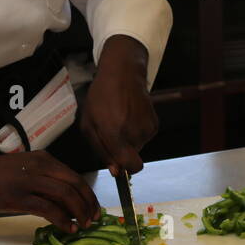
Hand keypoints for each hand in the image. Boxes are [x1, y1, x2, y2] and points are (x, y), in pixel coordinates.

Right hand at [0, 131, 99, 229]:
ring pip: (65, 195)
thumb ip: (45, 179)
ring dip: (78, 212)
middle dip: (88, 204)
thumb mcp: (26, 168)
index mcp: (45, 160)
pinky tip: (66, 228)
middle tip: (92, 219)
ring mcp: (30, 181)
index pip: (75, 177)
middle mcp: (40, 167)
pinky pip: (48, 208)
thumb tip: (66, 201)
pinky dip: (62, 220)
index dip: (89, 194)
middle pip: (75, 185)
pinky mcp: (19, 197)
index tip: (94, 209)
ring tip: (82, 225)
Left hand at [81, 34, 157, 175]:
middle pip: (131, 158)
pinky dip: (137, 131)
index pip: (130, 166)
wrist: (123, 74)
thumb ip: (101, 150)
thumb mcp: (88, 124)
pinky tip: (130, 116)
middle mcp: (135, 133)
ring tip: (121, 120)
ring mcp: (147, 128)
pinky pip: (144, 137)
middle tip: (112, 131)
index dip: (124, 168)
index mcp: (115, 134)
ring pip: (138, 147)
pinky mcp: (155, 124)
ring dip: (129, 140)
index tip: (118, 163)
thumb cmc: (101, 97)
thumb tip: (116, 171)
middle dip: (122, 150)